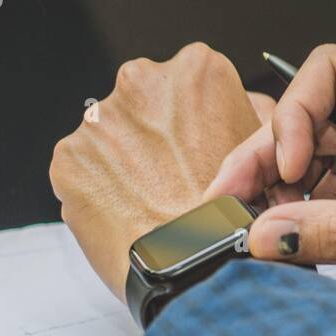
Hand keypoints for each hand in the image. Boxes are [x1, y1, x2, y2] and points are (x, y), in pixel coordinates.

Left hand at [50, 43, 263, 299]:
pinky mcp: (69, 155)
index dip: (197, 120)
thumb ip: (252, 113)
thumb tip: (244, 102)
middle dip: (154, 132)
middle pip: (145, 101)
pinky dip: (98, 188)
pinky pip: (82, 169)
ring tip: (151, 200)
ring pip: (110, 135)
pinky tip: (125, 212)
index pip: (191, 82)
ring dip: (124, 160)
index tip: (198, 147)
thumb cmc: (234, 216)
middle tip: (174, 177)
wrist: (196, 267)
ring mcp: (101, 117)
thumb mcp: (266, 149)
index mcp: (198, 69)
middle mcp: (145, 80)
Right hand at [206, 44, 335, 310]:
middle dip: (271, 157)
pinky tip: (286, 237)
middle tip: (230, 202)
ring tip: (253, 228)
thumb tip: (268, 236)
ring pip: (321, 156)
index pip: (332, 73)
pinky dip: (308, 213)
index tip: (285, 168)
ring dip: (284, 189)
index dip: (295, 114)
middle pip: (316, 118)